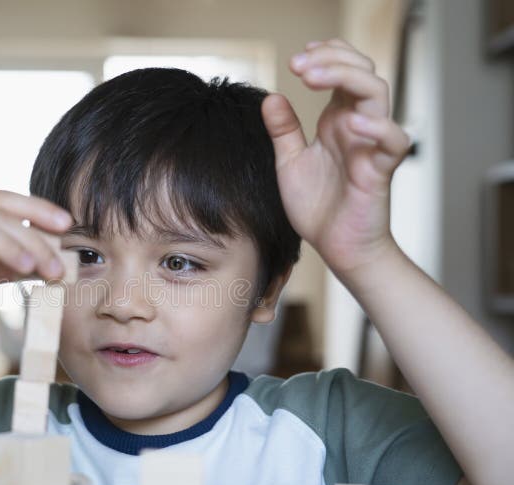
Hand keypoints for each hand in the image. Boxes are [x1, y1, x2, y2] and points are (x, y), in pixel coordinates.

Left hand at [261, 39, 410, 275]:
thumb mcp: (290, 163)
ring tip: (314, 79)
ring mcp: (371, 144)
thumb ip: (283, 131)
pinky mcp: (381, 170)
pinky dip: (377, 127)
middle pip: (361, 72)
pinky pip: (394, 140)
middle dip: (331, 59)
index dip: (324, 56)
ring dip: (347, 77)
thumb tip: (270, 97)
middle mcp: (356, 126)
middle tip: (298, 64)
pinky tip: (349, 122)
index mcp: (337, 120)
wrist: (336, 248)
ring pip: (377, 93)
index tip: (295, 60)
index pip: (342, 71)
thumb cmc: (319, 207)